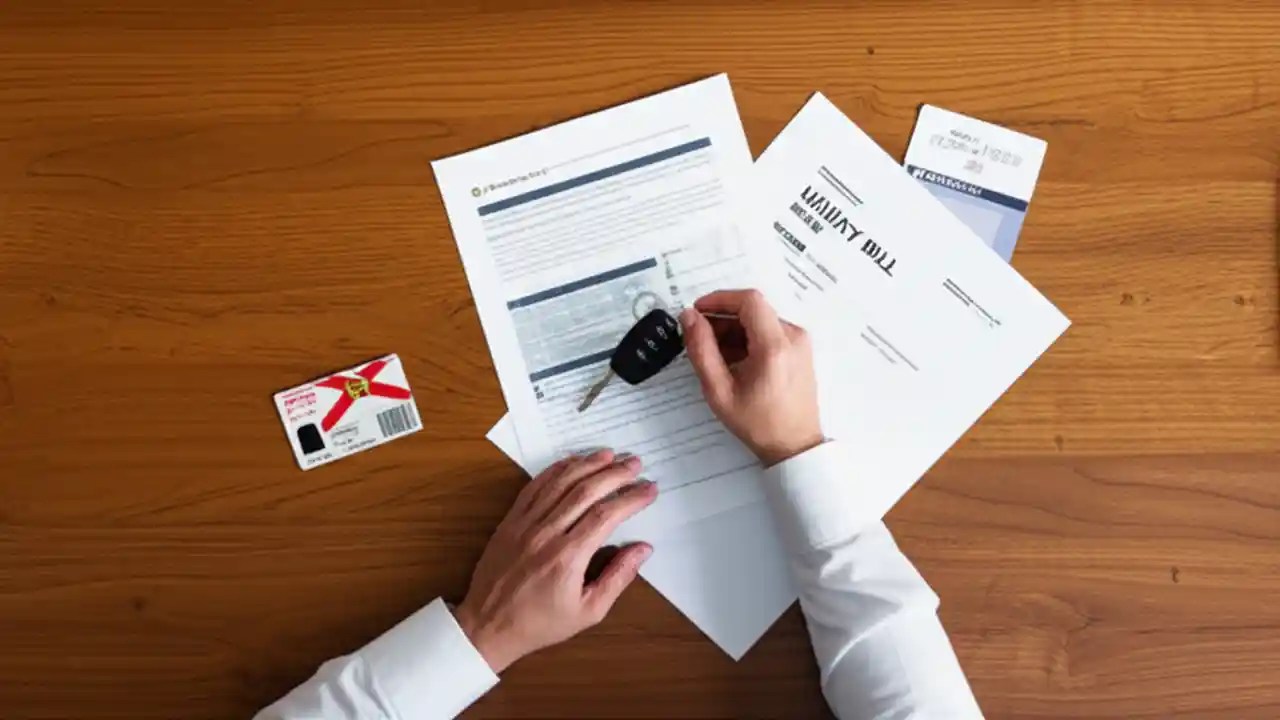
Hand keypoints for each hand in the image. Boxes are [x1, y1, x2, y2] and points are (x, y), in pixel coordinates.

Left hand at [453, 450, 656, 672]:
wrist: (488, 625)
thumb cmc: (540, 623)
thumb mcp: (588, 612)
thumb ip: (618, 577)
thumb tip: (643, 549)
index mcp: (567, 558)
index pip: (606, 516)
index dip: (631, 498)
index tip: (649, 489)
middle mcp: (546, 534)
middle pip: (586, 491)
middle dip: (615, 474)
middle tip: (636, 464)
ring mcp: (525, 524)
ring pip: (560, 483)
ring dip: (588, 464)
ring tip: (610, 454)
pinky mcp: (510, 520)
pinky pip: (535, 486)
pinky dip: (556, 470)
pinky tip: (573, 461)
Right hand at [680, 289, 823, 465]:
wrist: (795, 446)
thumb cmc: (757, 423)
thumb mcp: (720, 391)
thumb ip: (701, 350)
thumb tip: (689, 316)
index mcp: (775, 345)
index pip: (748, 300)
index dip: (719, 299)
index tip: (697, 311)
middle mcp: (793, 336)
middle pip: (753, 309)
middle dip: (723, 318)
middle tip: (700, 338)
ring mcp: (800, 342)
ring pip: (761, 320)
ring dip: (734, 329)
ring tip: (715, 355)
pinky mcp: (800, 350)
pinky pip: (770, 331)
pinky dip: (749, 338)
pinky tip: (734, 360)